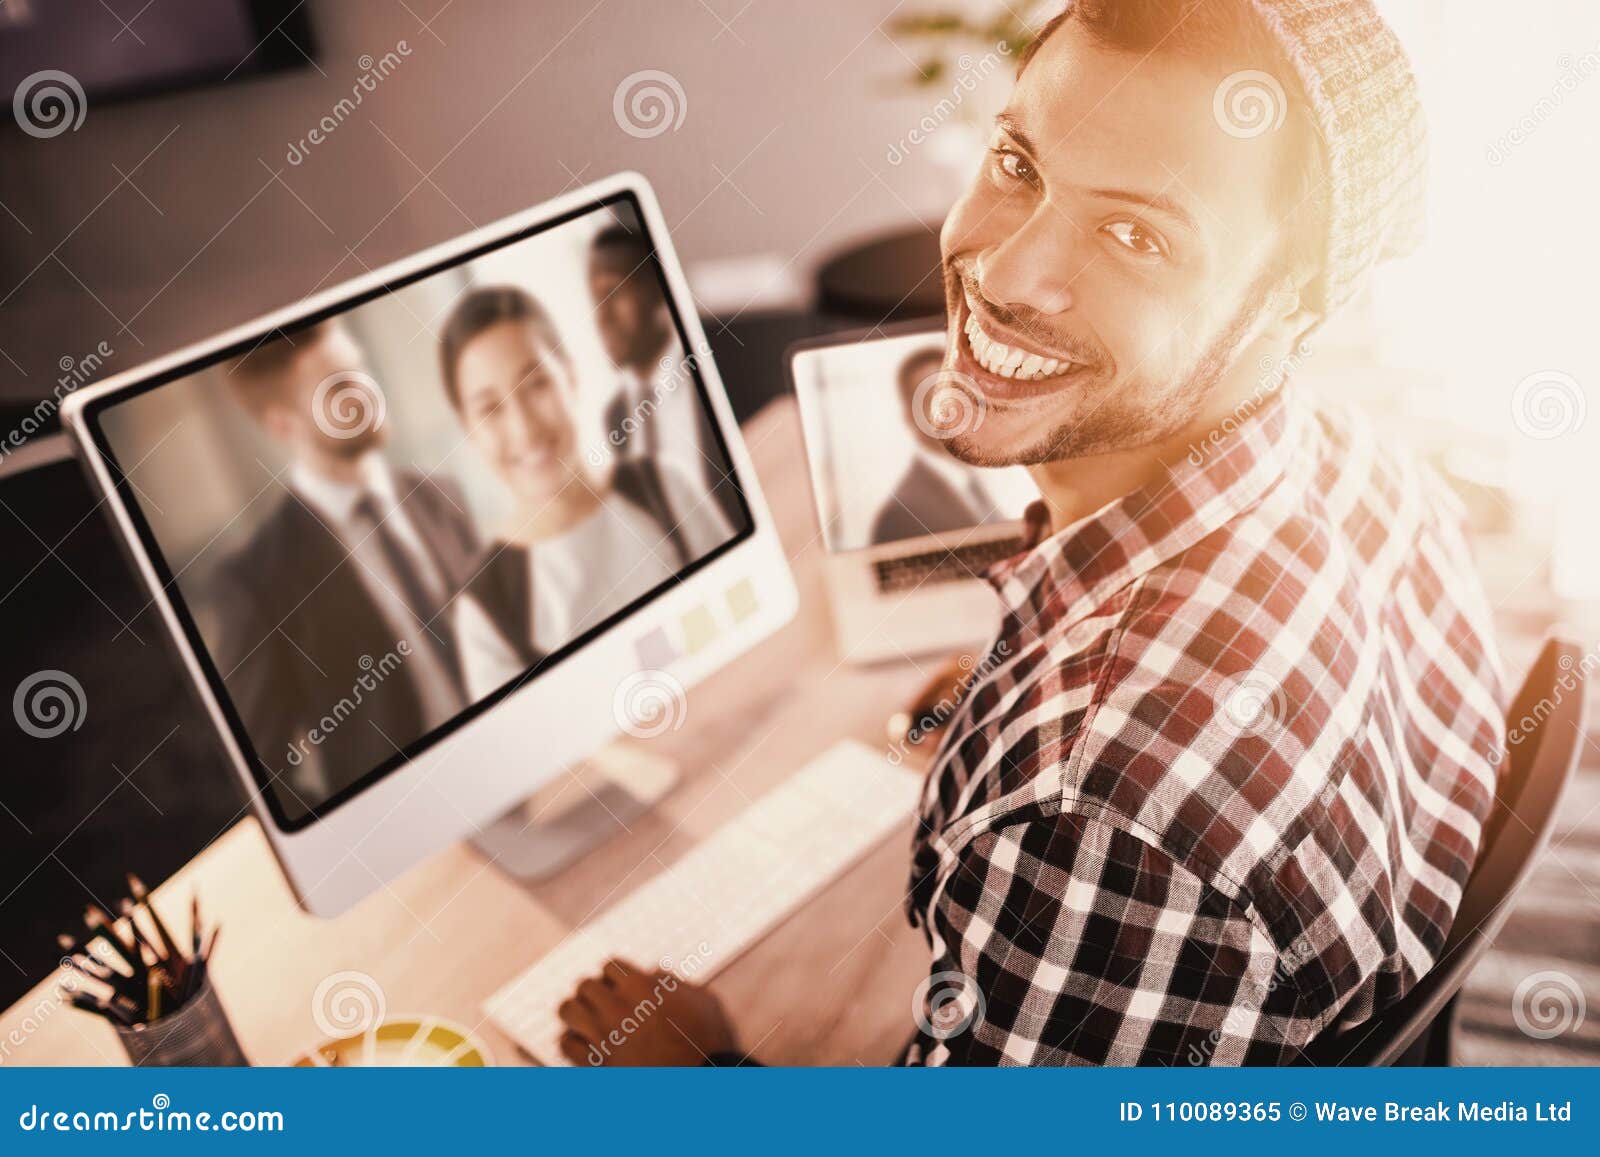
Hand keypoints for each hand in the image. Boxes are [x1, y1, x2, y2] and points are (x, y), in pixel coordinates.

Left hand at [557, 958, 738, 1065]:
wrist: (703, 1083)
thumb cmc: (709, 1042)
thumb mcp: (702, 1000)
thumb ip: (673, 981)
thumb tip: (652, 973)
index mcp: (642, 986)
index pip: (609, 966)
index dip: (615, 977)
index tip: (621, 988)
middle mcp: (617, 1007)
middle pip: (584, 985)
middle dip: (594, 993)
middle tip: (604, 1005)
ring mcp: (604, 1036)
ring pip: (568, 1010)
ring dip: (577, 1013)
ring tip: (588, 1021)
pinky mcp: (596, 1063)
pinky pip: (566, 1044)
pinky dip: (572, 1042)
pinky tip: (586, 1044)